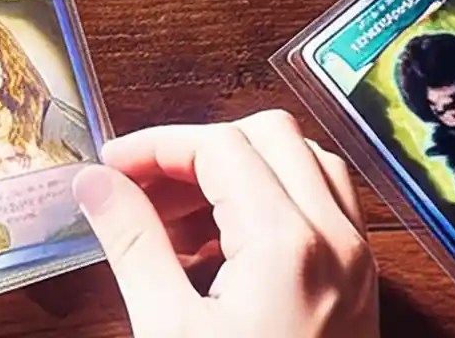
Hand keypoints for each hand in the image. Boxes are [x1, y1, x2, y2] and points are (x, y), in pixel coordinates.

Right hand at [73, 111, 377, 337]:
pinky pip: (320, 207)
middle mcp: (335, 239)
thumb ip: (132, 243)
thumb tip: (96, 185)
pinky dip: (269, 201)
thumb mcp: (168, 329)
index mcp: (287, 244)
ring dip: (237, 172)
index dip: (155, 146)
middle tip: (143, 189)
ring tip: (178, 220)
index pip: (218, 145)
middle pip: (267, 137)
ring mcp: (355, 262)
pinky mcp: (358, 285)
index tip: (110, 169)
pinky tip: (219, 250)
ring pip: (301, 163)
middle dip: (196, 151)